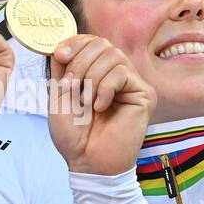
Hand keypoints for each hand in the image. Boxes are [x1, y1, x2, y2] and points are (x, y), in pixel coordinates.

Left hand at [47, 35, 155, 175]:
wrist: (87, 162)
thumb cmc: (73, 135)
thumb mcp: (59, 95)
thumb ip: (63, 68)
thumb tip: (62, 44)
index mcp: (97, 72)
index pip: (91, 41)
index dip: (75, 42)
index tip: (60, 55)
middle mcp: (116, 75)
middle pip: (102, 44)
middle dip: (80, 62)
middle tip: (72, 88)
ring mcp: (131, 83)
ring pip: (113, 55)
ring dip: (91, 77)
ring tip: (85, 102)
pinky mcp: (144, 94)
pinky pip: (122, 73)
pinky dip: (105, 89)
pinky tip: (100, 108)